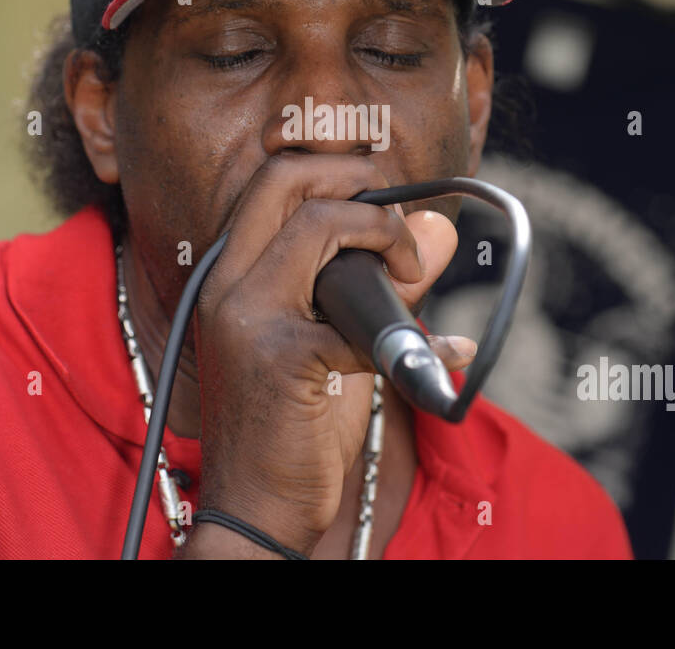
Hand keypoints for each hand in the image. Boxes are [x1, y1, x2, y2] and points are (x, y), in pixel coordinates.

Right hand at [187, 153, 469, 556]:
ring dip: (387, 236)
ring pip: (320, 223)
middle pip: (285, 177)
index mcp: (233, 271)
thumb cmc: (295, 424)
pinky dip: (416, 340)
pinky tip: (447, 353)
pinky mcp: (278, 357)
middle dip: (358, 176)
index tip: (385, 196)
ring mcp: (245, 316)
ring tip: (410, 275)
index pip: (274, 178)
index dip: (337, 167)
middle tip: (400, 221)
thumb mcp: (341, 338)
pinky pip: (362, 319)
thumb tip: (439, 227)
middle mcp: (227, 281)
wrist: (256, 509)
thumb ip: (385, 283)